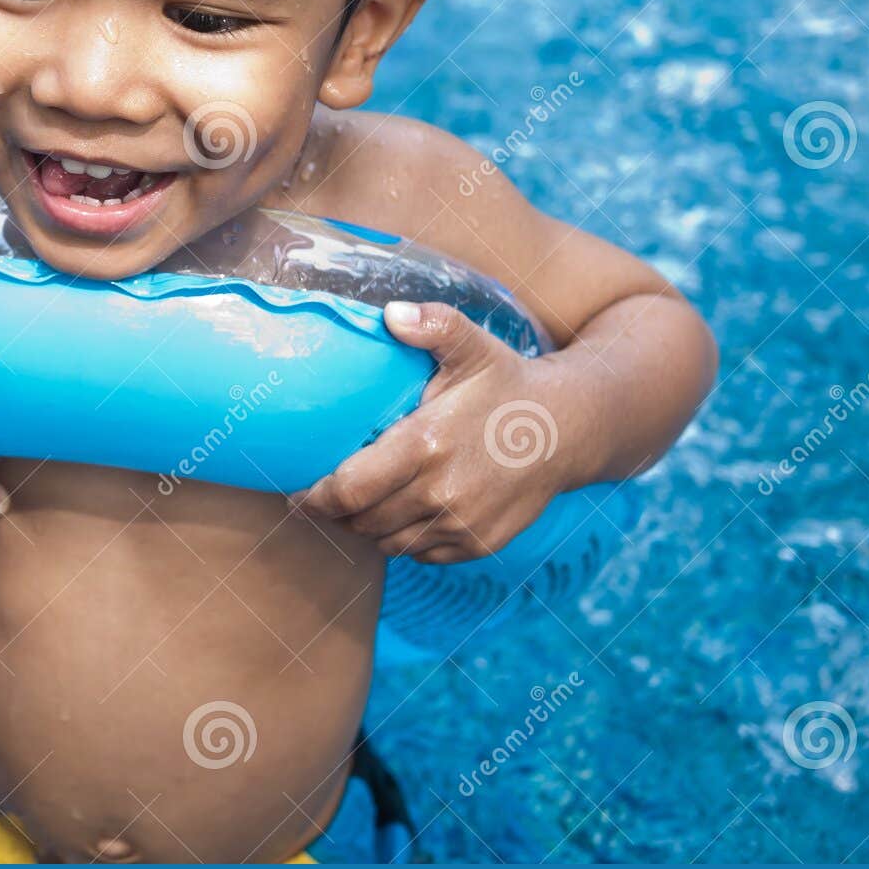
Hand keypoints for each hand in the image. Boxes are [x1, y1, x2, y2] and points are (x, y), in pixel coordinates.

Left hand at [288, 301, 575, 563]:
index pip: (350, 489)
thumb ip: (432, 325)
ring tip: (357, 506)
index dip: (315, 497)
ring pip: (389, 543)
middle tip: (322, 499)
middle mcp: (442, 492)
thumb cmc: (508, 383)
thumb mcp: (472, 345)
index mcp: (427, 444)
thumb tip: (389, 314)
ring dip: (367, 528)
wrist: (569, 428)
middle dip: (336, 514)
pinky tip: (399, 514)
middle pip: (362, 521)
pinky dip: (404, 540)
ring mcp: (462, 524)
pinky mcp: (479, 545)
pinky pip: (422, 554)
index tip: (298, 491)